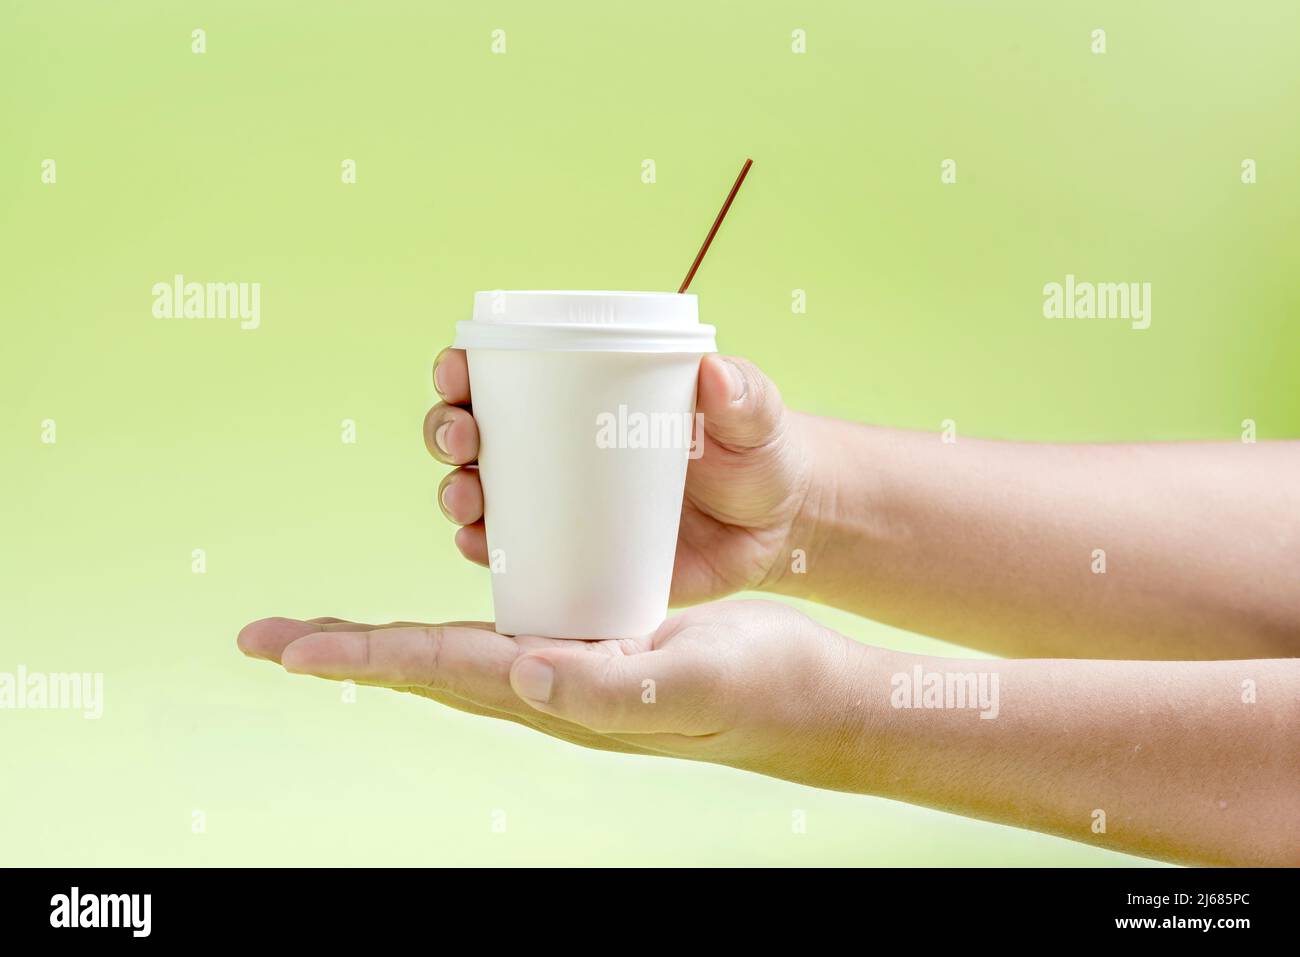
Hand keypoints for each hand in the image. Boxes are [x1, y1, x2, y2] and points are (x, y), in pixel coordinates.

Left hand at [237, 600, 867, 790]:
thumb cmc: (756, 689)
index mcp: (555, 694)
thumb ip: (608, 685)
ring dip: (384, 638)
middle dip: (346, 651)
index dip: (360, 655)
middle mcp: (545, 686)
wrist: (804, 696)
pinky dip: (451, 616)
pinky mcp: (591, 639)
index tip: (283, 649)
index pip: (438, 670)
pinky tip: (446, 603)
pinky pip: (501, 629)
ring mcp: (564, 667)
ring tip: (327, 632)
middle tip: (265, 640)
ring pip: (452, 652)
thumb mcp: (689, 681)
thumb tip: (520, 673)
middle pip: (423, 666)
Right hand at [424, 349, 817, 603]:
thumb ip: (744, 394)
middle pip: (474, 432)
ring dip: (454, 492)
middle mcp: (556, 449)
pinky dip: (484, 552)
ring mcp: (560, 506)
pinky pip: (513, 557)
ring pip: (481, 493)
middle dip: (446, 430)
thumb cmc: (759, 455)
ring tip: (467, 500)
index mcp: (583, 396)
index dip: (463, 369)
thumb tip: (715, 372)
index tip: (457, 370)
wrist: (777, 530)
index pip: (504, 373)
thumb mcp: (756, 418)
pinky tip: (476, 549)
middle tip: (462, 439)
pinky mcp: (573, 558)